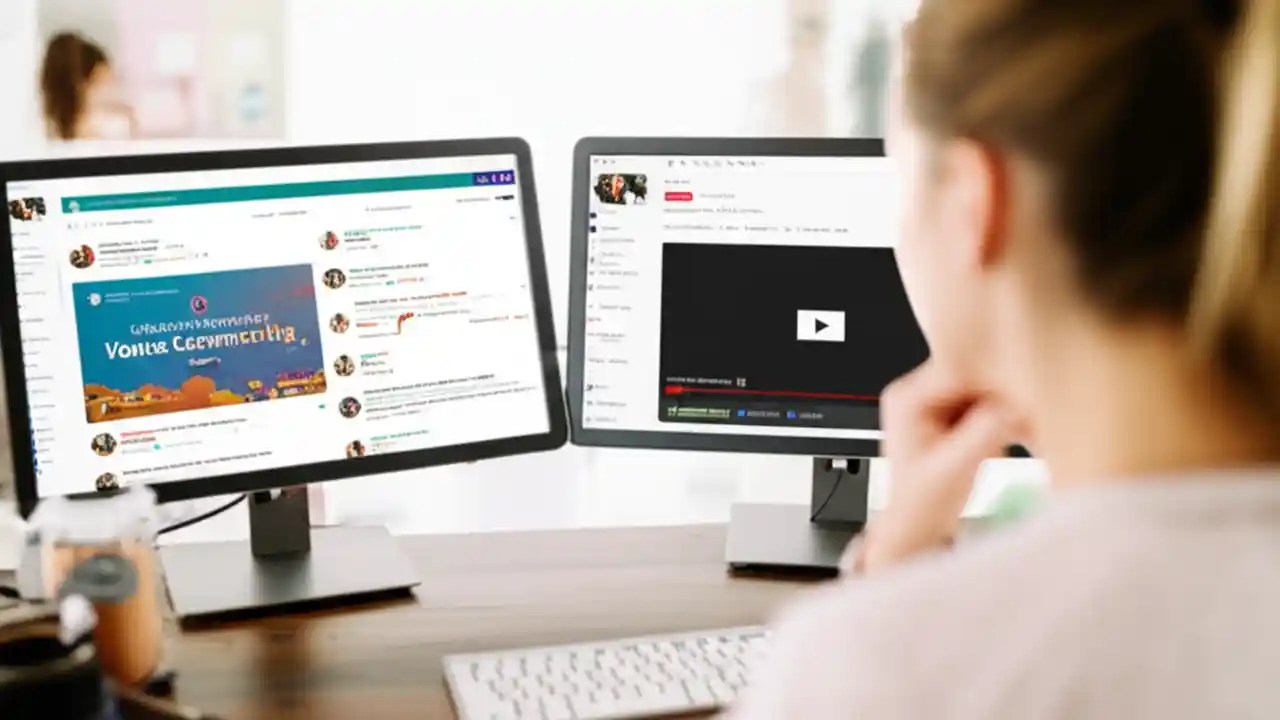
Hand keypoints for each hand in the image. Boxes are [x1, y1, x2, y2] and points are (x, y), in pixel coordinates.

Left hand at [860, 362, 1021, 572]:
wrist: (917, 529)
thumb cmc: (921, 505)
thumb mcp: (955, 469)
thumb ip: (984, 434)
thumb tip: (1013, 407)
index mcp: (907, 398)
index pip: (957, 371)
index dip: (994, 378)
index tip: (1027, 386)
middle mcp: (918, 393)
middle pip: (972, 378)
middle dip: (1002, 396)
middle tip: (1033, 411)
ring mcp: (935, 403)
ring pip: (983, 391)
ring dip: (1006, 409)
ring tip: (1026, 429)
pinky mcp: (953, 415)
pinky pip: (985, 405)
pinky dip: (1003, 420)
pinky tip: (1020, 434)